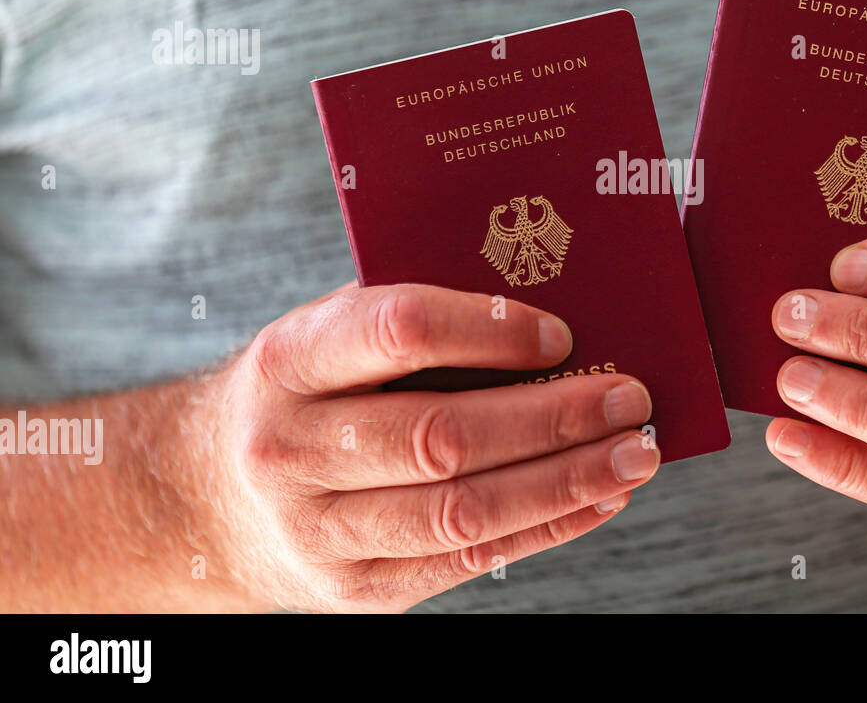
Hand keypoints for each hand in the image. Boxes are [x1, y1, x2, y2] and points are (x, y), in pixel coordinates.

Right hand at [194, 282, 658, 611]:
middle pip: (441, 434)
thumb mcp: (327, 336)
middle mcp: (293, 448)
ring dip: (565, 482)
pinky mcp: (357, 589)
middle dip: (552, 417)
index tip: (562, 332)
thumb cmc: (301, 394)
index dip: (489, 330)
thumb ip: (412, 315)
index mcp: (288, 361)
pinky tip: (599, 498)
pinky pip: (467, 562)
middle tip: (628, 396)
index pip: (397, 331)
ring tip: (634, 455)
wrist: (206, 500)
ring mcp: (320, 530)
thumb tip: (551, 302)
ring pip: (462, 511)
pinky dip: (546, 528)